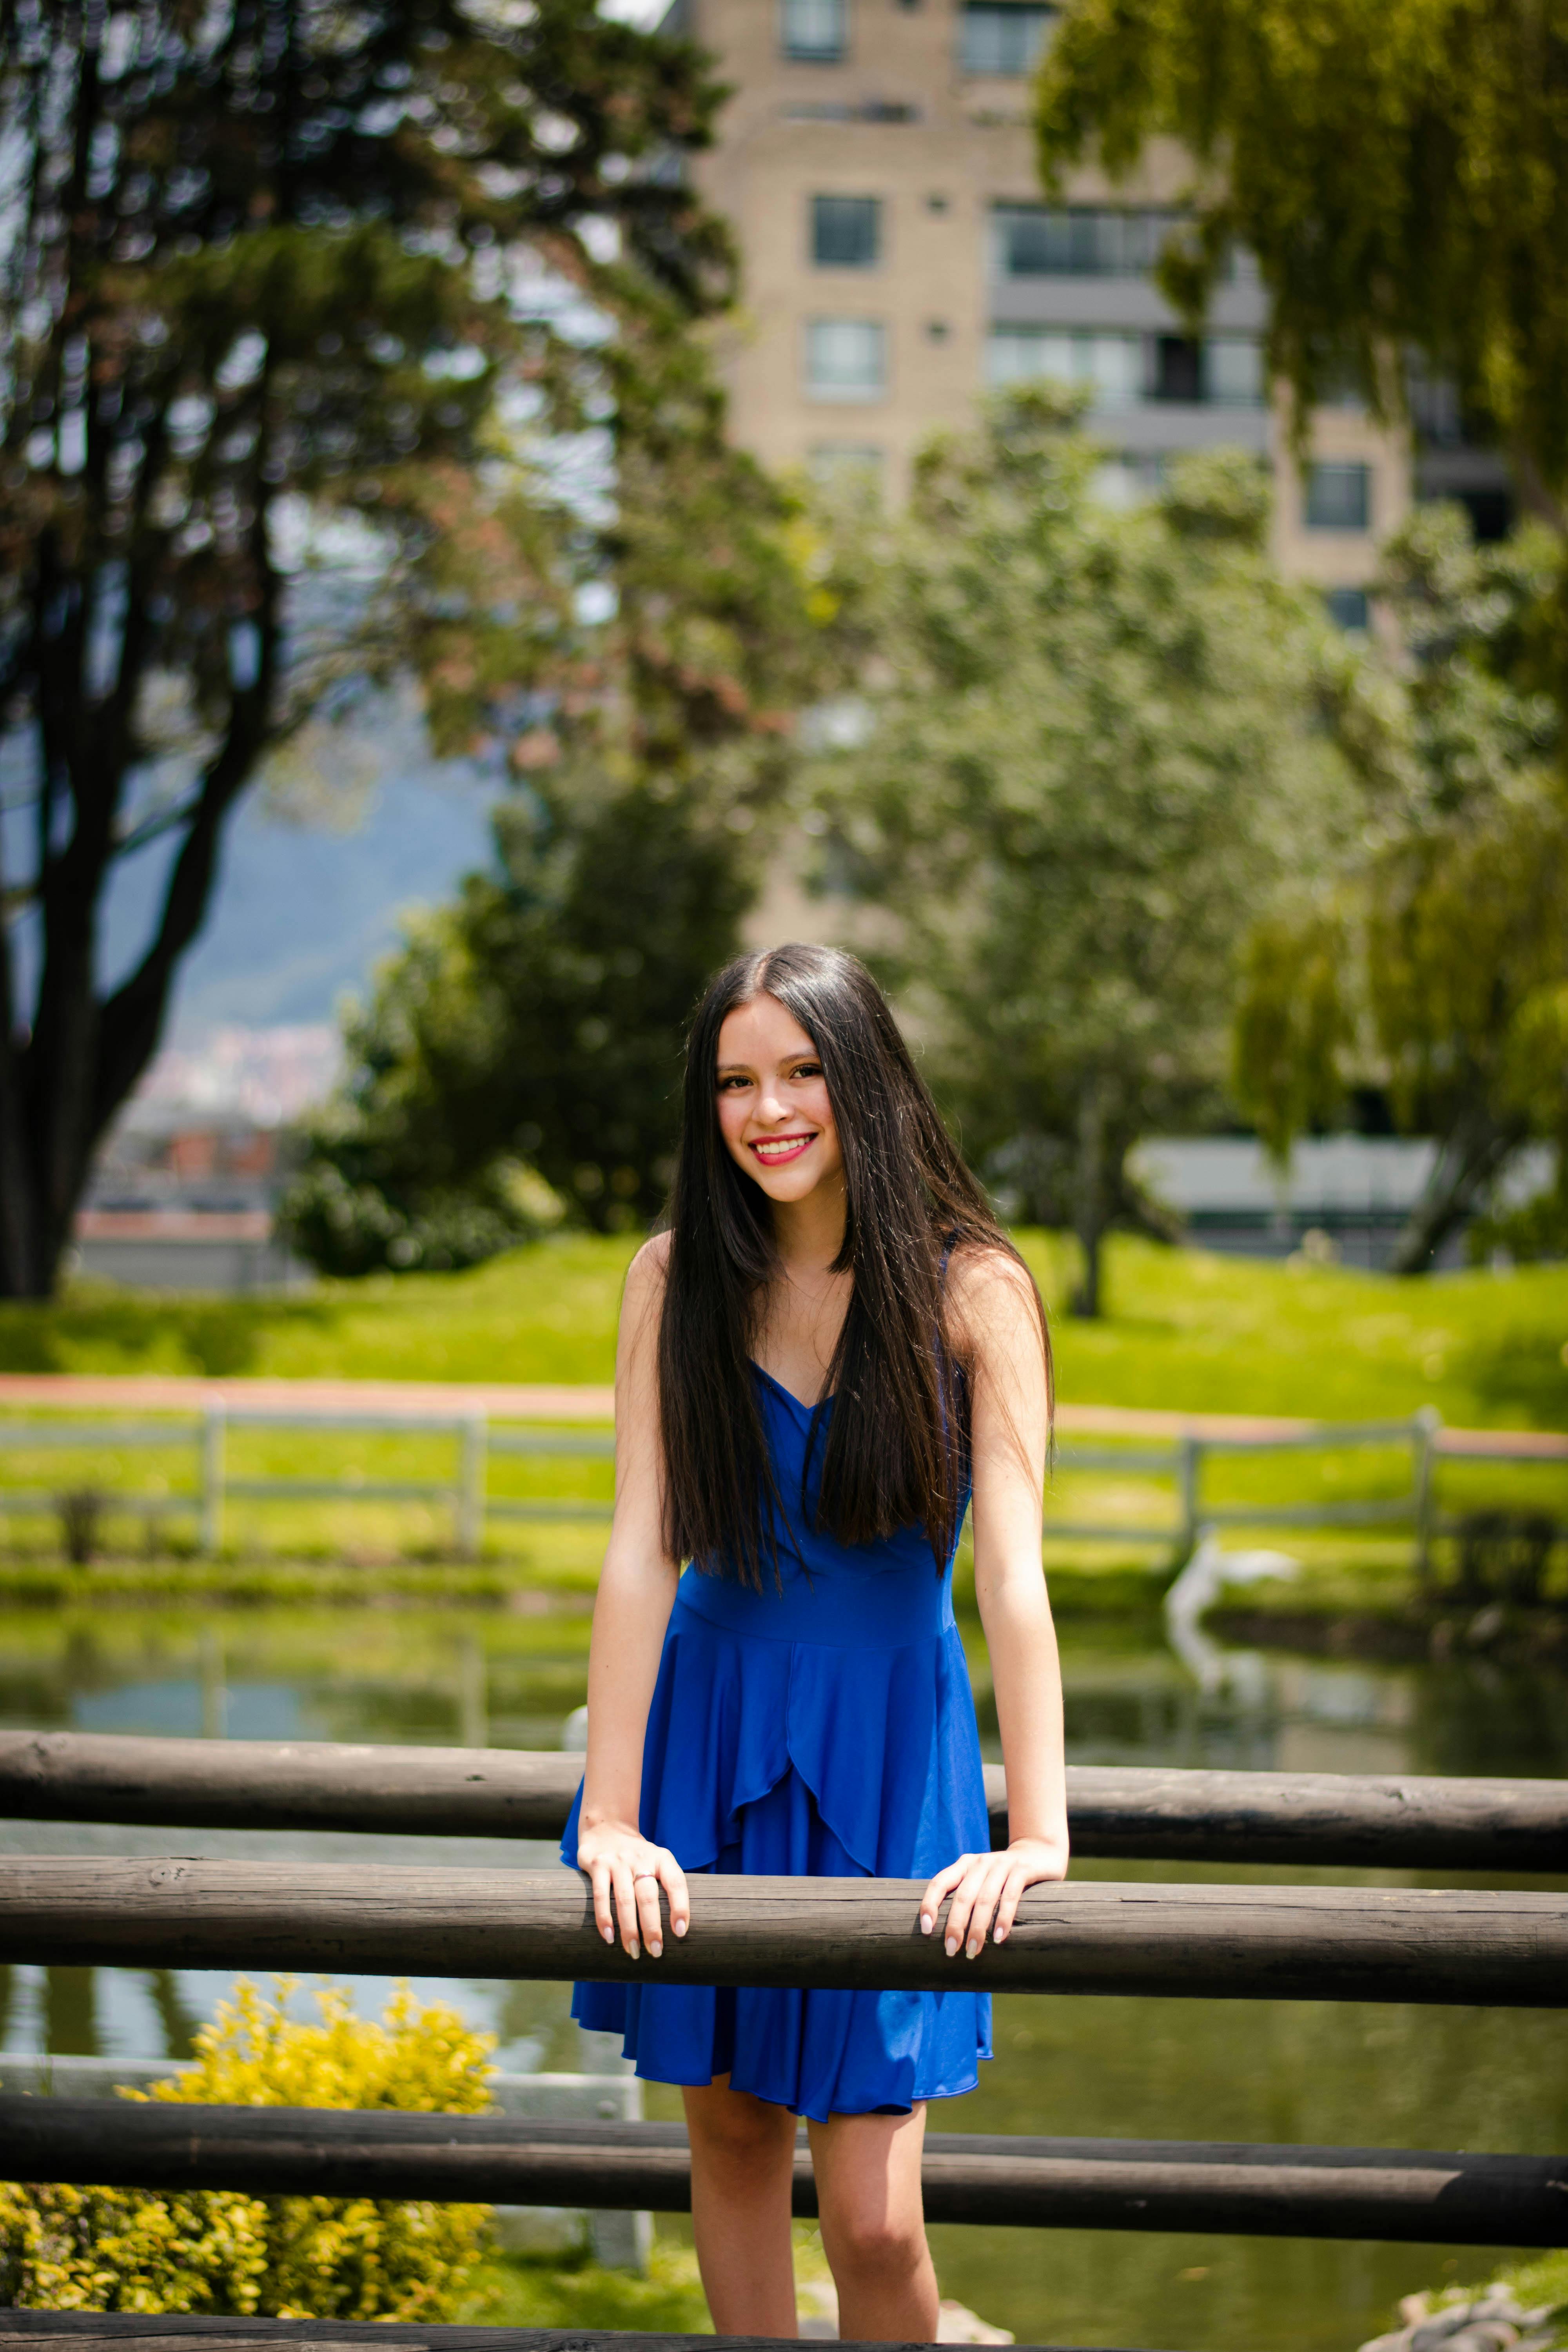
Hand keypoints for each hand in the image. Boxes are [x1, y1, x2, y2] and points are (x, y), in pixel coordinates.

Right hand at [576, 1818, 688, 1960]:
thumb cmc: (638, 1856)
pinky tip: (609, 1937)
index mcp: (662, 1858)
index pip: (675, 1882)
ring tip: (633, 1951)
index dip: (680, 1907)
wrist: (606, 1828)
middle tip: (655, 1952)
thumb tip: (676, 1930)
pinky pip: (601, 1895)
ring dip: (629, 1929)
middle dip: (652, 1927)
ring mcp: (618, 1861)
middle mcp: (641, 1858)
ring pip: (624, 1899)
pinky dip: (604, 1918)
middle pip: (648, 1896)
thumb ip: (665, 1887)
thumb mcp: (656, 1862)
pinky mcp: (597, 1865)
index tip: (680, 1933)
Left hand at [918, 1836, 1067, 1957]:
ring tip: (973, 1951)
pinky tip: (998, 1937)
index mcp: (964, 1864)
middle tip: (951, 1951)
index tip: (926, 1930)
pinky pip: (1010, 1896)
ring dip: (977, 1928)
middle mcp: (980, 1862)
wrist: (1039, 1852)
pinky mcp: (1022, 1869)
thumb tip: (945, 1935)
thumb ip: (966, 1895)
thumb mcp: (981, 1880)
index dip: (929, 1905)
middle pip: (962, 1896)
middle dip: (955, 1925)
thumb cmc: (1003, 1877)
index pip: (939, 1883)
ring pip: (984, 1899)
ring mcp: (1002, 1864)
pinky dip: (1003, 1918)